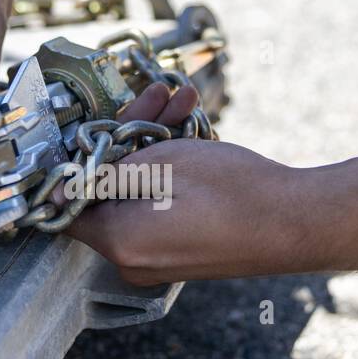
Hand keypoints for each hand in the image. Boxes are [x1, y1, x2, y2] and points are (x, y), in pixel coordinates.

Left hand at [65, 93, 311, 285]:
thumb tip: (60, 187)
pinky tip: (191, 131)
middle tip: (156, 97)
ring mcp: (157, 260)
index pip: (67, 203)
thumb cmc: (234, 191)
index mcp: (118, 242)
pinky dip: (169, 171)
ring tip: (182, 104)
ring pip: (136, 190)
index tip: (90, 127)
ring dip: (154, 145)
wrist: (297, 223)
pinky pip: (158, 205)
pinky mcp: (179, 251)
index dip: (74, 161)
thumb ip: (103, 174)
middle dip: (128, 137)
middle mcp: (130, 261)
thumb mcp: (159, 164)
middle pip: (106, 189)